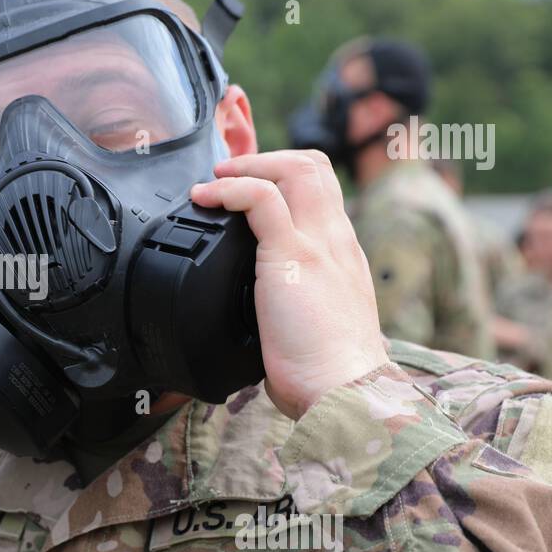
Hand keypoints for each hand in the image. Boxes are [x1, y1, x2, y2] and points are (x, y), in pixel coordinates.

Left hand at [191, 150, 388, 418]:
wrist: (345, 392)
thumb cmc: (326, 372)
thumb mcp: (315, 325)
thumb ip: (296, 305)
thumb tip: (263, 315)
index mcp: (342, 255)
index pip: (321, 191)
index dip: (283, 177)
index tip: (249, 187)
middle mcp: (336, 240)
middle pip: (313, 167)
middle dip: (267, 159)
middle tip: (229, 176)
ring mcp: (317, 244)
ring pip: (295, 170)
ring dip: (247, 167)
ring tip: (215, 181)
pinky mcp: (292, 256)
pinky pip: (261, 200)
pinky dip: (229, 190)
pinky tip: (206, 199)